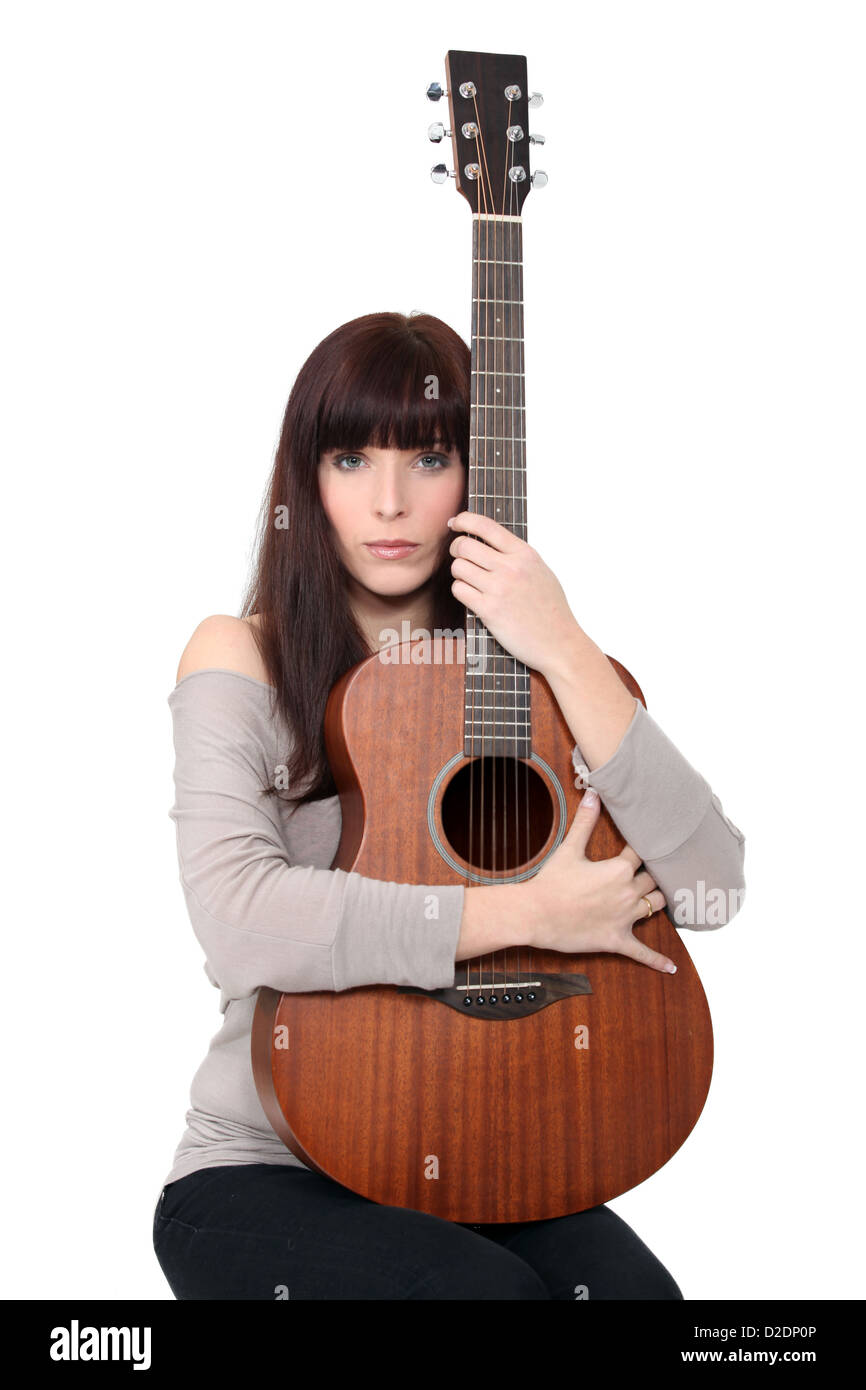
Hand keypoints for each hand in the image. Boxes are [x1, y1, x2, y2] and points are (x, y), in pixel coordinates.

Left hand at [447, 510, 579, 674]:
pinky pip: (459, 590)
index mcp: (525, 554)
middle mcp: (511, 568)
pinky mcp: (489, 610)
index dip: (464, 519)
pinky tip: (472, 596)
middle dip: (456, 550)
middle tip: (460, 558)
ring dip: (459, 573)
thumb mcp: (540, 571)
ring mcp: (499, 589)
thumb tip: (490, 542)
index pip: (486, 525)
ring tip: (470, 580)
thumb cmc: (551, 609)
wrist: (559, 642)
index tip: (455, 522)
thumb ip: (517, 555)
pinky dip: (461, 591)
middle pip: (464, 545)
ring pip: (458, 567)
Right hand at [522, 789, 676, 973]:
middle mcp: (628, 893)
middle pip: (654, 881)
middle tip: (663, 868)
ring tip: (667, 897)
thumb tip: (593, 793)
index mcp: (619, 869)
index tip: (654, 840)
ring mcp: (625, 918)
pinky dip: (657, 960)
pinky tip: (671, 968)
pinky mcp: (617, 940)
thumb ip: (585, 821)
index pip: (643, 854)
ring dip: (660, 901)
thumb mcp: (569, 849)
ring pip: (656, 907)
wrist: (535, 914)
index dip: (646, 848)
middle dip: (655, 875)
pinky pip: (642, 952)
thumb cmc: (551, 882)